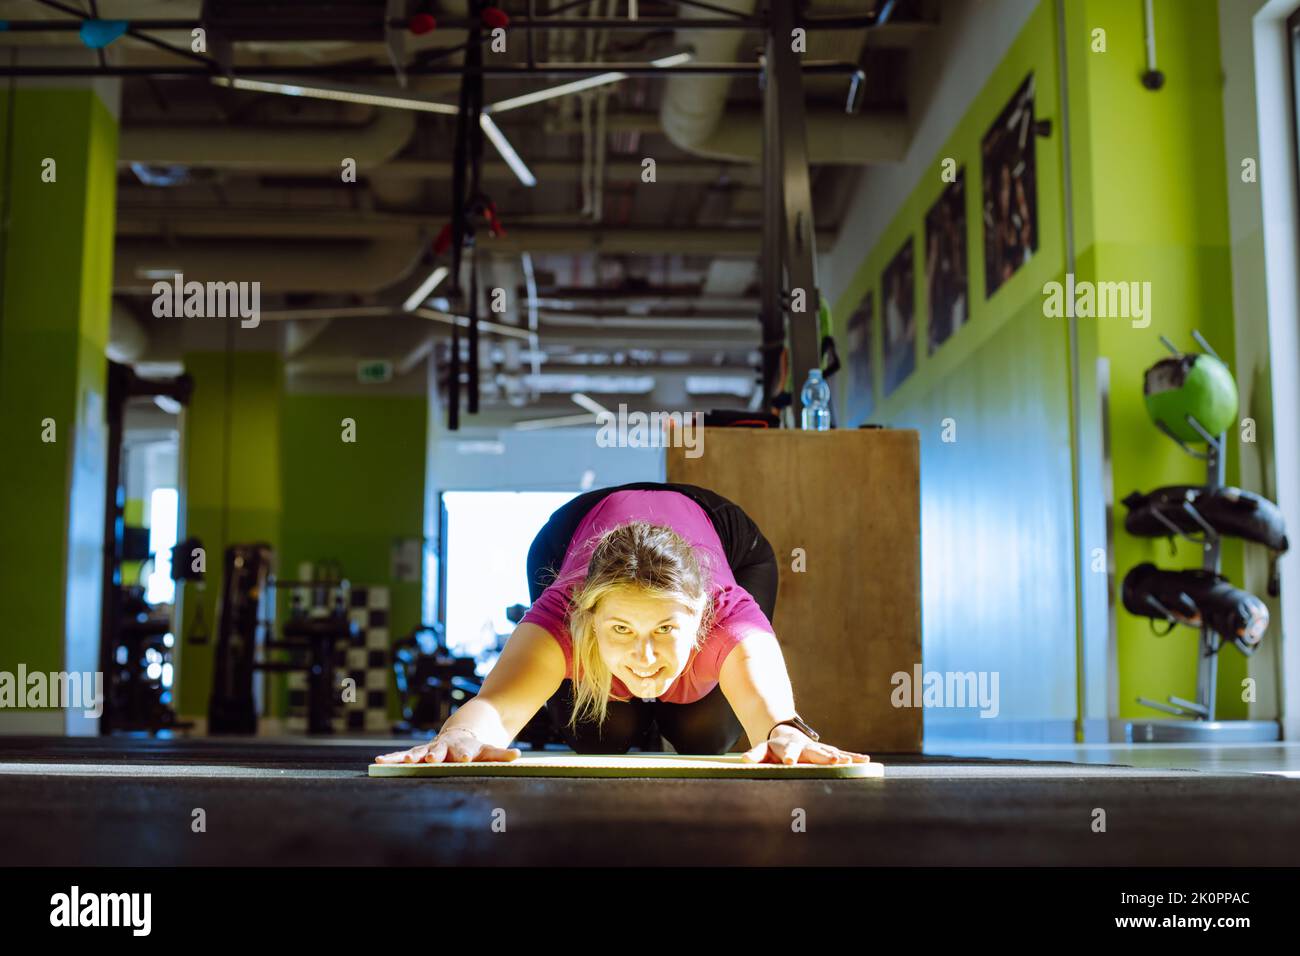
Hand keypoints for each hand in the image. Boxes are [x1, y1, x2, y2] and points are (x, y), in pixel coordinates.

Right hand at [374, 728, 520, 764]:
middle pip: (441, 750)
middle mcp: (446, 746)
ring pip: (419, 752)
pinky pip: (404, 755)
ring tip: (399, 761)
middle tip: (430, 758)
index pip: (466, 750)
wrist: (465, 728)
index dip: (465, 754)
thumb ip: (501, 755)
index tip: (464, 758)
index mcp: (465, 747)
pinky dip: (393, 758)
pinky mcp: (420, 751)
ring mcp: (432, 748)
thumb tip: (517, 756)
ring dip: (410, 757)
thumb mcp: (490, 749)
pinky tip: (378, 761)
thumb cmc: (478, 745)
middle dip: (435, 754)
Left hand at [741, 725, 870, 765]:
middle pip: (814, 751)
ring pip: (830, 752)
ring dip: (840, 757)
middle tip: (833, 760)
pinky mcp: (827, 752)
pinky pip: (842, 755)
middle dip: (823, 755)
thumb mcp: (761, 749)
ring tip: (849, 761)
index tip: (790, 762)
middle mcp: (805, 746)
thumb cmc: (773, 747)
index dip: (789, 756)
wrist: (785, 734)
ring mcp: (817, 748)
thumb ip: (755, 755)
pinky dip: (853, 758)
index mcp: (788, 747)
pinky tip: (866, 761)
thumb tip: (744, 760)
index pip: (788, 751)